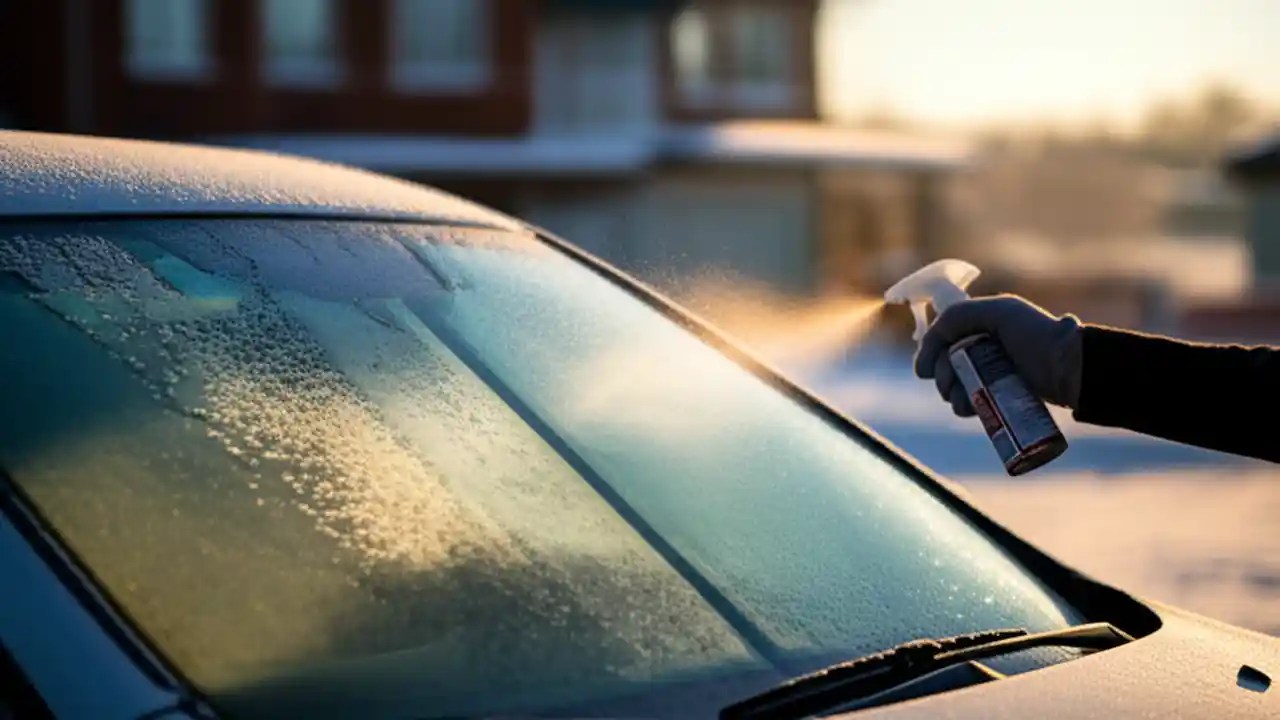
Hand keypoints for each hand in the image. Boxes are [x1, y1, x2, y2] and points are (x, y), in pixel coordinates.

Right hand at [914, 295, 1082, 415]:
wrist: (1068, 367)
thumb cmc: (1035, 335)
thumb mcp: (997, 312)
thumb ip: (956, 317)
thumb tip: (925, 353)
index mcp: (979, 324)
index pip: (940, 338)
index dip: (930, 353)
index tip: (925, 368)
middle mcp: (980, 347)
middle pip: (942, 364)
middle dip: (942, 376)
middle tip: (949, 383)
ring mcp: (988, 373)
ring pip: (953, 386)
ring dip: (950, 394)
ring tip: (961, 399)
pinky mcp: (998, 396)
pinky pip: (969, 403)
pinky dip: (964, 406)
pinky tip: (969, 409)